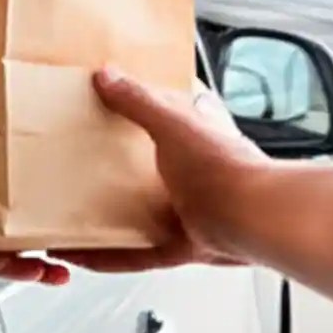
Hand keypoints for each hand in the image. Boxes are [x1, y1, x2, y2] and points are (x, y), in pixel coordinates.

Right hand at [50, 68, 270, 272]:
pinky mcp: (184, 243)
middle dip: (126, 166)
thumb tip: (109, 77)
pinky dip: (112, 256)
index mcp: (200, 134)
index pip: (177, 113)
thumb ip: (138, 100)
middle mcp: (198, 172)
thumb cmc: (224, 166)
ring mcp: (191, 210)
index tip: (118, 105)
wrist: (251, 218)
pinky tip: (86, 255)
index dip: (152, 107)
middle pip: (156, 166)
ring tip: (80, 210)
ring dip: (116, 214)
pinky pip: (141, 253)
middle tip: (89, 162)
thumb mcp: (171, 121)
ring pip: (147, 211)